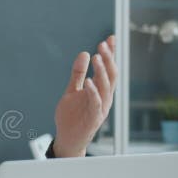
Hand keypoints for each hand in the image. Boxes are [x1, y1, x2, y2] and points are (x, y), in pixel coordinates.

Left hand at [53, 35, 117, 156]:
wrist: (67, 139)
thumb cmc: (71, 117)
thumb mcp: (72, 91)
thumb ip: (77, 74)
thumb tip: (84, 53)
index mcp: (100, 90)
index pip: (108, 69)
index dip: (110, 54)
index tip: (111, 38)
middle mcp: (104, 98)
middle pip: (111, 75)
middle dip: (108, 59)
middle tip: (102, 45)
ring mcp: (100, 108)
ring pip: (106, 87)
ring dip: (102, 72)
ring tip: (96, 57)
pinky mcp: (94, 118)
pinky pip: (96, 103)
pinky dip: (93, 92)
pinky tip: (89, 81)